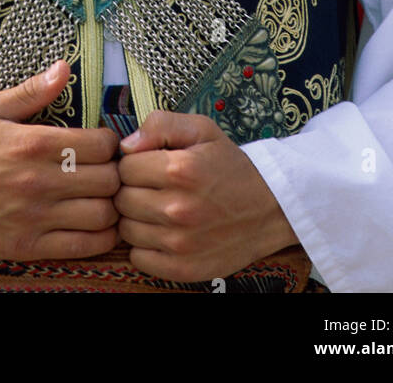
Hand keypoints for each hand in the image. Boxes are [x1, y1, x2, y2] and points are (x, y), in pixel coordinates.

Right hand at [0, 60, 119, 259]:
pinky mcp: (28, 247)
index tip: (101, 145)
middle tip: (104, 172)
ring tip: (99, 198)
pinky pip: (83, 246)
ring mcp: (35, 217)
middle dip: (113, 174)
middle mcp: (39, 181)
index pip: (102, 144)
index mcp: (34, 143)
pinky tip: (90, 224)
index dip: (109, 143)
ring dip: (109, 206)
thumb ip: (32, 91)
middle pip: (109, 180)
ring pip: (103, 215)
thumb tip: (64, 68)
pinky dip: (98, 237)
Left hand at [115, 111, 297, 281]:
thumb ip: (160, 124)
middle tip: (154, 188)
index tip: (149, 166)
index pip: (124, 167)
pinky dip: (145, 247)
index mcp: (181, 169)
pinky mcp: (184, 269)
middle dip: (132, 190)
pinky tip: (163, 233)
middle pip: (122, 199)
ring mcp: (181, 243)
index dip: (134, 164)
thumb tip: (125, 145)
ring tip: (160, 210)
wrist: (271, 208)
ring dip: (137, 219)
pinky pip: (139, 258)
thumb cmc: (230, 165)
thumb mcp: (201, 129)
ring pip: (126, 230)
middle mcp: (179, 208)